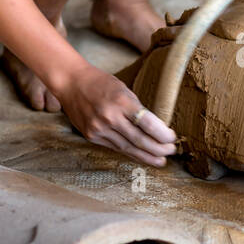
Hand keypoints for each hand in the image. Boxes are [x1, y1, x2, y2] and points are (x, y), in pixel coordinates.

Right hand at [57, 66, 177, 166]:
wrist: (71, 83)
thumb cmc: (101, 83)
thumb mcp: (123, 89)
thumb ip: (136, 108)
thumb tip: (156, 128)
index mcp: (121, 101)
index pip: (148, 124)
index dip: (163, 134)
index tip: (172, 138)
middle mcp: (110, 117)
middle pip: (140, 140)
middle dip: (159, 149)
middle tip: (171, 151)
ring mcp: (99, 128)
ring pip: (128, 148)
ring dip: (147, 156)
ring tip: (161, 161)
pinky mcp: (92, 136)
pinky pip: (116, 148)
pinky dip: (131, 153)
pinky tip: (142, 156)